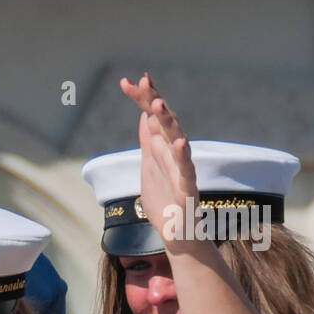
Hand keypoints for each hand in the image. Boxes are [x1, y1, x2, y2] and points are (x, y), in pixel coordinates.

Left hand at [120, 73, 197, 246]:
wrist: (177, 232)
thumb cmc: (164, 199)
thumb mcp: (149, 164)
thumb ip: (148, 139)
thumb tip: (143, 113)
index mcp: (162, 147)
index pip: (151, 117)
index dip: (141, 98)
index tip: (126, 81)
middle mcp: (173, 153)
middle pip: (164, 121)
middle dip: (154, 101)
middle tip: (143, 81)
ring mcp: (181, 168)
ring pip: (176, 139)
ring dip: (167, 121)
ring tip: (157, 104)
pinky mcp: (187, 187)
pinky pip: (187, 169)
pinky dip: (182, 155)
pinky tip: (178, 142)